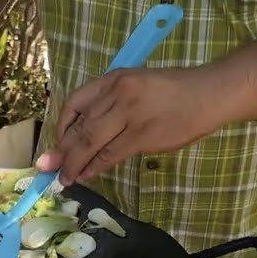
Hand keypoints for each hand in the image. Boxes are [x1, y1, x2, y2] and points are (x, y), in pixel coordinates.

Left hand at [35, 67, 229, 185]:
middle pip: (80, 127)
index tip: (58, 143)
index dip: (61, 126)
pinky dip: (95, 167)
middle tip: (48, 169)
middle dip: (61, 151)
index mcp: (114, 79)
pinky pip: (110, 155)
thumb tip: (85, 136)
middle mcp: (117, 93)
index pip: (75, 102)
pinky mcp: (141, 135)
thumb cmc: (174, 92)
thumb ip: (111, 105)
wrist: (208, 94)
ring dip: (74, 164)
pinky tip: (87, 175)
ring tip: (66, 178)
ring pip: (90, 143)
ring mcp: (129, 114)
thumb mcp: (137, 86)